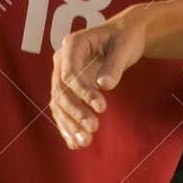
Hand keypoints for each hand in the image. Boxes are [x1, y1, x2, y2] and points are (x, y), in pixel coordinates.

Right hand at [51, 13, 147, 148]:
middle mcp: (62, 60)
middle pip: (61, 91)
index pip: (69, 73)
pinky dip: (68, 127)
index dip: (83, 93)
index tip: (102, 107)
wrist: (121, 38)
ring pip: (59, 104)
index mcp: (72, 45)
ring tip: (86, 141)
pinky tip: (76, 144)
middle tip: (94, 128)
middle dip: (76, 112)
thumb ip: (114, 66)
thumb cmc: (124, 38)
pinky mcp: (67, 90)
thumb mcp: (123, 48)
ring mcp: (61, 76)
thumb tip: (104, 84)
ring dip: (70, 125)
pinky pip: (62, 111)